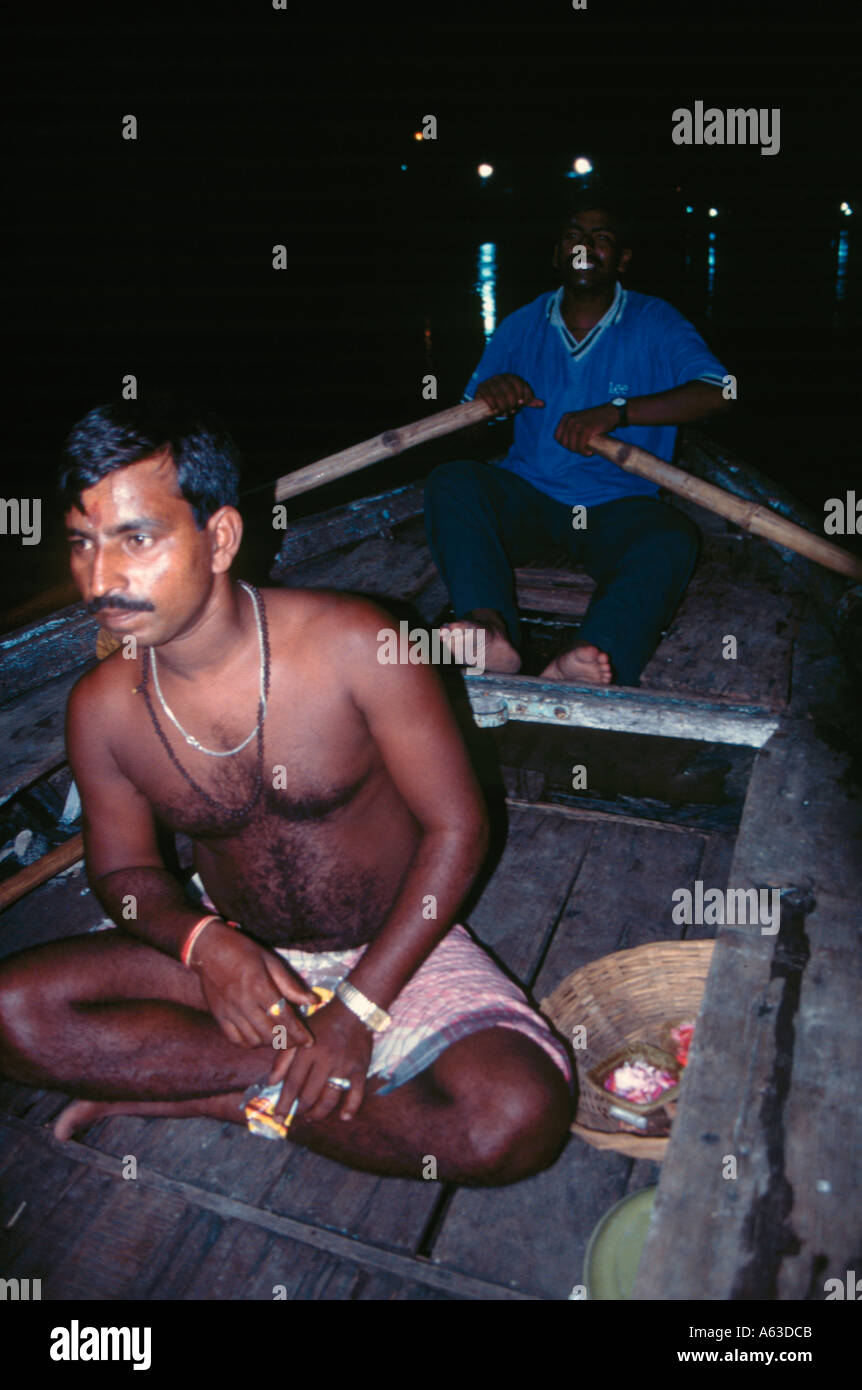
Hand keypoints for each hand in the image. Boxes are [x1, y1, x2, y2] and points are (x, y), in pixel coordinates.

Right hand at [191, 920, 317, 1049]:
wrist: (209, 949)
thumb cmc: (244, 951)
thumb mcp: (271, 961)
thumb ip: (291, 984)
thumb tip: (314, 1001)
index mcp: (260, 987)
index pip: (284, 1018)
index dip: (299, 1033)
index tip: (308, 1042)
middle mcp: (244, 1003)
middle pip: (270, 1034)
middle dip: (287, 1042)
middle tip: (297, 1042)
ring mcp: (229, 1012)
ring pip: (254, 1040)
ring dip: (270, 1043)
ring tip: (279, 1038)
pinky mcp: (218, 1016)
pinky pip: (236, 1040)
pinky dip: (249, 1044)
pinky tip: (258, 1038)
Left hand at [269, 997, 372, 1124]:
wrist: (354, 1010)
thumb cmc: (323, 1022)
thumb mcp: (299, 1034)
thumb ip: (283, 1057)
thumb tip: (271, 1082)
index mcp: (307, 1051)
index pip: (292, 1084)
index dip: (284, 1104)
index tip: (278, 1118)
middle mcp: (325, 1060)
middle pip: (309, 1095)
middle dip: (301, 1110)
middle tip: (298, 1114)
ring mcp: (344, 1066)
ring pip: (330, 1099)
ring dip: (320, 1113)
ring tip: (313, 1116)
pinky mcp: (360, 1068)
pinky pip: (356, 1093)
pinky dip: (351, 1107)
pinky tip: (343, 1116)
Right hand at [475, 374, 544, 414]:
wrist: (488, 405)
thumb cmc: (506, 401)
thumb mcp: (519, 401)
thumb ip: (529, 401)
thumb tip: (542, 404)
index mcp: (511, 377)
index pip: (519, 383)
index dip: (521, 394)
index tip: (520, 404)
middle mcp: (500, 377)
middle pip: (508, 389)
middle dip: (511, 402)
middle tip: (512, 411)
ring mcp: (490, 381)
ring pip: (498, 394)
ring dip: (502, 406)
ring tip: (505, 413)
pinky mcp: (481, 387)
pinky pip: (487, 395)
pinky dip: (492, 405)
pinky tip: (495, 411)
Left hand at [554, 402, 619, 454]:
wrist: (610, 413)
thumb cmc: (595, 419)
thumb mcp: (579, 419)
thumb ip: (571, 427)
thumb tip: (566, 444)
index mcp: (566, 417)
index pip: (557, 436)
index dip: (564, 444)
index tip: (573, 446)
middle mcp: (570, 420)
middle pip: (564, 443)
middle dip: (572, 449)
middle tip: (581, 449)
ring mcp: (578, 424)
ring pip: (572, 446)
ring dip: (579, 452)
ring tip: (586, 451)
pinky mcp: (587, 429)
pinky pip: (581, 446)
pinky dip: (584, 452)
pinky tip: (589, 453)